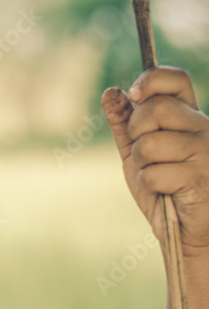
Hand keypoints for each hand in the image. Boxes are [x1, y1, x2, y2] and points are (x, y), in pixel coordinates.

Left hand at [101, 67, 208, 255]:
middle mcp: (203, 127)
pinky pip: (153, 173)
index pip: (176, 80)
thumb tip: (110, 92)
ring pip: (151, 144)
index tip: (133, 93)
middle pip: (158, 109)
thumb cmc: (163, 187)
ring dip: (142, 164)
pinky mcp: (200, 178)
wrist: (185, 229)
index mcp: (190, 116)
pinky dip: (150, 185)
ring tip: (158, 176)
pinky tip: (166, 192)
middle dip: (137, 131)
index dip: (152, 79)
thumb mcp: (137, 152)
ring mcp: (206, 152)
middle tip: (144, 153)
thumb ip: (124, 123)